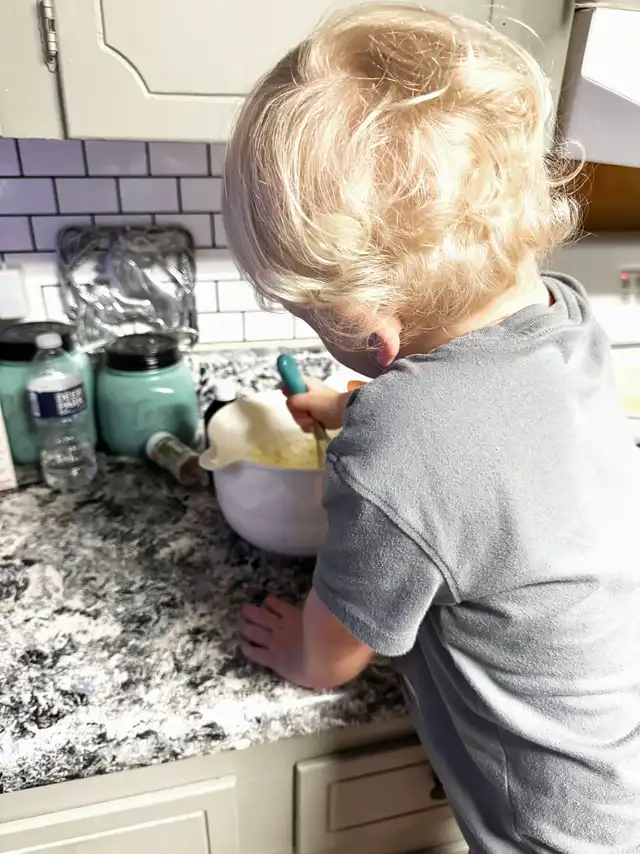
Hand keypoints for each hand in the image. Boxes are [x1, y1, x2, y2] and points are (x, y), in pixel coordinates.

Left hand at [240, 591, 374, 689]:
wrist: (324, 659)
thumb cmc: (332, 640)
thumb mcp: (336, 621)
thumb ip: (342, 610)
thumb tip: (363, 598)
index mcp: (297, 615)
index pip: (280, 607)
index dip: (273, 604)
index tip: (268, 601)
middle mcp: (283, 626)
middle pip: (263, 616)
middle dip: (253, 613)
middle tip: (246, 610)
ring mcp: (275, 642)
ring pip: (255, 630)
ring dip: (247, 626)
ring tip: (241, 624)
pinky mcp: (272, 659)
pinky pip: (255, 652)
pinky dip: (248, 647)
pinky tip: (243, 645)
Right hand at [283, 377, 348, 431]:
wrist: (344, 414)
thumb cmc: (326, 403)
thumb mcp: (308, 400)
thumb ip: (293, 400)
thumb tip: (289, 402)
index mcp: (304, 384)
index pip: (287, 383)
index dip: (287, 391)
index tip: (293, 400)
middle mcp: (304, 393)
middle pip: (290, 403)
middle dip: (297, 412)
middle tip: (307, 413)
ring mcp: (308, 406)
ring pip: (296, 415)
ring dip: (304, 420)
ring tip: (314, 420)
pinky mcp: (311, 417)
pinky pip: (302, 423)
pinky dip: (307, 426)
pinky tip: (314, 426)